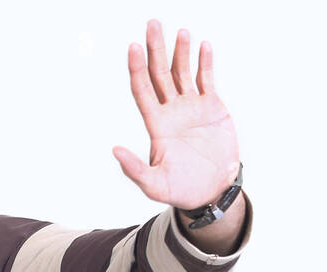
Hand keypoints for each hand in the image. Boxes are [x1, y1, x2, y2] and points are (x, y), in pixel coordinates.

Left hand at [113, 19, 240, 209]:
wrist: (212, 191)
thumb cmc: (181, 191)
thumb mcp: (154, 185)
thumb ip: (134, 169)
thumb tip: (115, 151)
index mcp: (156, 125)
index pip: (142, 90)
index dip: (137, 69)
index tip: (133, 47)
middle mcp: (171, 111)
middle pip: (160, 74)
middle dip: (156, 49)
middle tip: (152, 24)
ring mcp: (191, 107)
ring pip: (183, 72)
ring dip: (181, 52)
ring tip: (180, 32)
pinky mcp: (212, 107)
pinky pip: (207, 79)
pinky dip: (205, 63)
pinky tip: (203, 46)